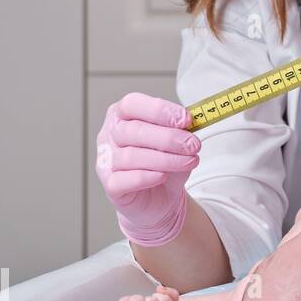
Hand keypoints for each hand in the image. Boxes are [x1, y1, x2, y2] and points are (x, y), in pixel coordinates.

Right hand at [96, 92, 199, 246]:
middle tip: (193, 145)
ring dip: (166, 159)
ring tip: (190, 161)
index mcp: (122, 115)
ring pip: (131, 156)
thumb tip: (189, 123)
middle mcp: (109, 135)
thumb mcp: (176, 141)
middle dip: (168, 138)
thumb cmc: (165, 161)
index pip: (132, 104)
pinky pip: (124, 180)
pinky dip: (146, 177)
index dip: (159, 110)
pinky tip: (163, 176)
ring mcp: (106, 160)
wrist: (161, 196)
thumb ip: (179, 129)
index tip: (187, 120)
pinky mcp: (110, 185)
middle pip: (133, 130)